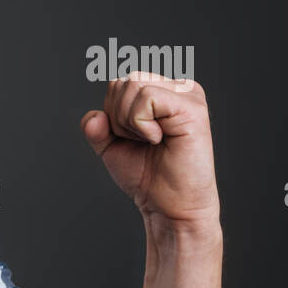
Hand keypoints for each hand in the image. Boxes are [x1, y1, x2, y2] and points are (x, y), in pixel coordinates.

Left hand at [80, 70, 219, 228]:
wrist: (167, 205)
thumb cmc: (146, 176)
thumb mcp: (110, 146)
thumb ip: (96, 127)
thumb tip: (95, 117)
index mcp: (163, 92)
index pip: (119, 84)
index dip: (112, 115)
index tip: (133, 138)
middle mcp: (179, 88)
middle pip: (124, 82)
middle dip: (118, 117)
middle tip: (142, 141)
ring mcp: (188, 96)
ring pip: (133, 86)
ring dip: (129, 122)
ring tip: (151, 141)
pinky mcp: (193, 109)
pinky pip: (147, 99)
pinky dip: (140, 124)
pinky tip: (158, 139)